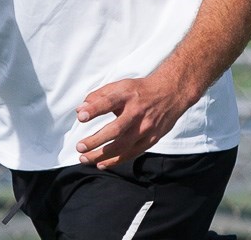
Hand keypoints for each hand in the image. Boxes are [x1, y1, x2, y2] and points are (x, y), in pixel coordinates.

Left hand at [74, 74, 190, 167]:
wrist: (171, 94)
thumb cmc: (139, 91)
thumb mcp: (119, 86)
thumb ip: (98, 96)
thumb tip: (80, 110)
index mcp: (127, 95)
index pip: (109, 102)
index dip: (95, 109)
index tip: (81, 117)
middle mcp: (137, 112)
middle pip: (116, 129)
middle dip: (96, 140)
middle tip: (80, 146)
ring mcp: (146, 128)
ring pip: (123, 146)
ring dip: (102, 155)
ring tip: (84, 158)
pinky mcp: (151, 139)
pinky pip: (132, 153)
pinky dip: (116, 161)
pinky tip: (101, 164)